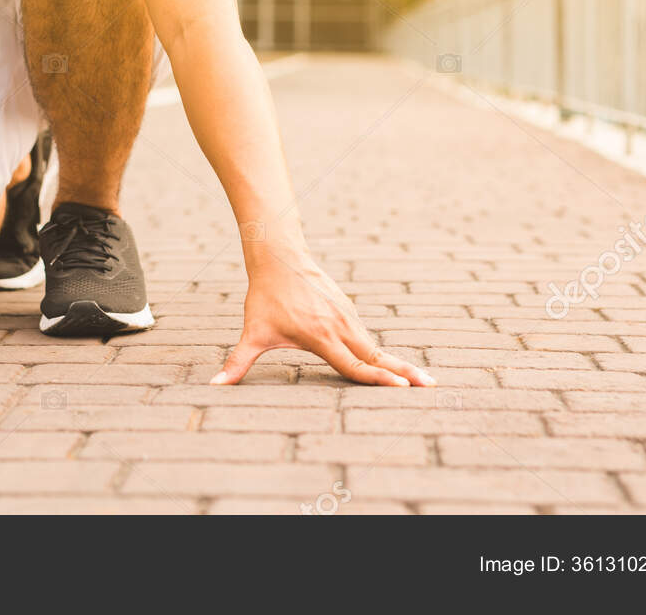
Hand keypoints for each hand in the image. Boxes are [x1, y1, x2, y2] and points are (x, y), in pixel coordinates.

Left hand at [214, 252, 436, 386]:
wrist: (279, 256)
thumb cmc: (265, 297)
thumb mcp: (252, 332)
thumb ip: (237, 363)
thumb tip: (214, 386)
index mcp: (321, 336)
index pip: (354, 365)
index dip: (376, 380)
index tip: (401, 389)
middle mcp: (341, 327)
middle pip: (377, 357)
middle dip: (404, 373)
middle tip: (431, 386)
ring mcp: (347, 317)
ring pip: (375, 346)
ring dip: (399, 363)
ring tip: (422, 379)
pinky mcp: (347, 310)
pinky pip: (368, 336)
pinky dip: (384, 352)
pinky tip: (395, 364)